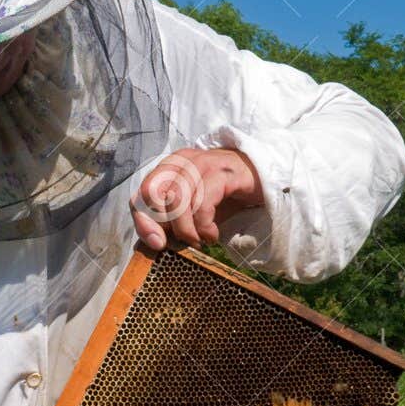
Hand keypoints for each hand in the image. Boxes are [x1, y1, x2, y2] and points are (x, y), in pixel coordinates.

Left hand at [131, 145, 263, 250]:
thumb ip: (172, 222)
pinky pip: (203, 200)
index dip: (143, 220)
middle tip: (179, 243)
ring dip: (186, 228)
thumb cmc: (224, 197)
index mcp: (169, 168)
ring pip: (177, 198)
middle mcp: (182, 161)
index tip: (156, 244)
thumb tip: (153, 243)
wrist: (263, 182)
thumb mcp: (193, 211)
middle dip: (163, 225)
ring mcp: (203, 163)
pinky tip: (212, 235)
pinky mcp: (224, 172)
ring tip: (198, 242)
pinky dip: (204, 224)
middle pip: (154, 192)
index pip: (141, 193)